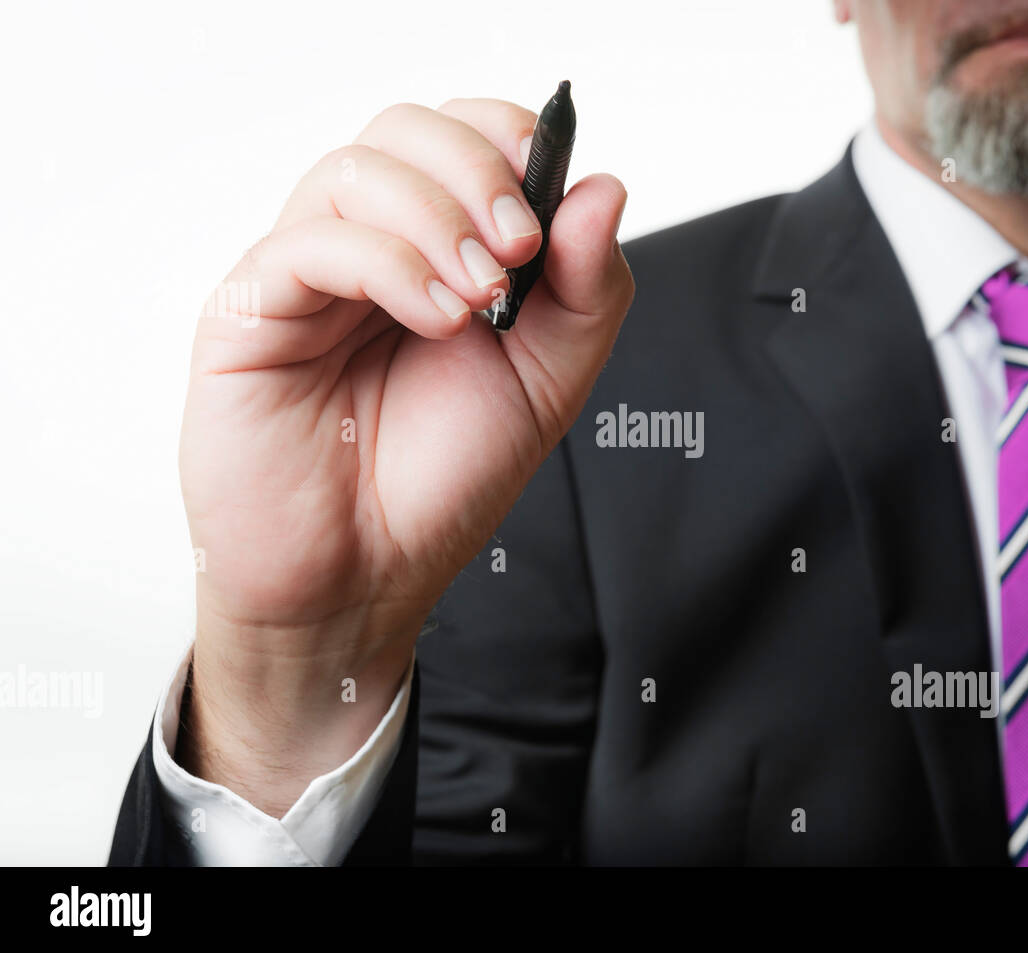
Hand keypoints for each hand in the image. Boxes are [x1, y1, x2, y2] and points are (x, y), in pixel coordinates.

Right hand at [177, 100, 631, 812]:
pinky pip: (309, 242)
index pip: (463, 137)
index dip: (509, 140)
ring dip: (437, 219)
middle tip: (519, 248)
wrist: (363, 576)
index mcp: (435, 250)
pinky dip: (388, 264)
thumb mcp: (549, 384)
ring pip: (356, 170)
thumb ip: (586, 291)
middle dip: (478, 171)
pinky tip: (435, 318)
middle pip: (405, 128)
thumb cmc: (442, 481)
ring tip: (479, 302)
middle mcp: (368, 247)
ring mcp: (305, 274)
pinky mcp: (251, 310)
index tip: (551, 196)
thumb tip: (602, 189)